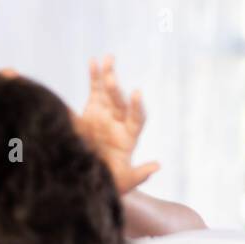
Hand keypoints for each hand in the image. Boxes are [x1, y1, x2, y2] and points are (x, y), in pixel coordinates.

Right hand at [73, 56, 158, 193]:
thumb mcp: (124, 182)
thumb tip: (158, 166)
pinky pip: (94, 90)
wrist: (87, 178)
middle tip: (112, 80)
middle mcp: (118, 123)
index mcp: (128, 138)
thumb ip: (139, 174)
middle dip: (116, 91)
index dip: (137, 107)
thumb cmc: (108, 183)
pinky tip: (93, 60)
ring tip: (109, 60)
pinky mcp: (90, 111)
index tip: (136, 94)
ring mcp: (105, 115)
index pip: (137, 119)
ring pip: (109, 92)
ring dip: (109, 76)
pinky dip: (94, 75)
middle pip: (121, 103)